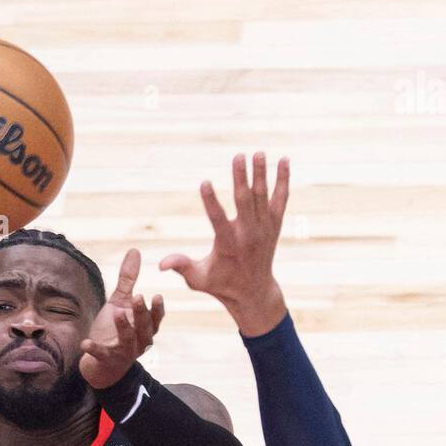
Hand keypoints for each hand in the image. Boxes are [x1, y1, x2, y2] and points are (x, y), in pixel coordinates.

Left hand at [79, 247, 164, 388]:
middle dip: (141, 313)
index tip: (158, 296)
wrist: (103, 363)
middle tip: (137, 296)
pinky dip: (94, 349)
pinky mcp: (107, 360)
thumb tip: (135, 250)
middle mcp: (139, 342)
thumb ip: (128, 280)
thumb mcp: (120, 302)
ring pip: (127, 341)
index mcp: (145, 329)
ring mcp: (124, 353)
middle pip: (144, 328)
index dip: (157, 309)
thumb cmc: (115, 329)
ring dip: (124, 326)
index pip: (155, 319)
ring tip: (117, 312)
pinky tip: (84, 343)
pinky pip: (102, 355)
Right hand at [160, 152, 289, 336]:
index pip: (218, 221)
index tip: (204, 183)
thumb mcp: (198, 279)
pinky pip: (280, 199)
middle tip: (238, 156)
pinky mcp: (275, 224)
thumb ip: (182, 266)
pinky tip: (284, 160)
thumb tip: (160, 264)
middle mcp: (249, 235)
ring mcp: (265, 229)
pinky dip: (283, 180)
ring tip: (258, 153)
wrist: (254, 292)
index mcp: (228, 246)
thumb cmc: (221, 284)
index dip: (210, 202)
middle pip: (245, 202)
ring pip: (263, 197)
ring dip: (261, 174)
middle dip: (241, 178)